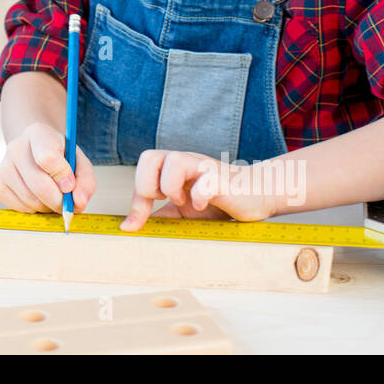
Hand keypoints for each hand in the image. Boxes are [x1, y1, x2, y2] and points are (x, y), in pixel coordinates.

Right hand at [0, 121, 95, 213]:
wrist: (34, 150)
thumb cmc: (59, 156)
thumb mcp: (78, 160)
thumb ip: (85, 181)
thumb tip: (79, 203)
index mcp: (39, 133)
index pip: (47, 158)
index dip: (62, 176)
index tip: (71, 185)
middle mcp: (16, 147)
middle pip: (39, 184)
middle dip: (58, 201)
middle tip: (67, 203)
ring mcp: (4, 167)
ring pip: (30, 200)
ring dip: (48, 207)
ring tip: (53, 197)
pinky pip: (20, 208)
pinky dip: (35, 210)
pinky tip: (39, 198)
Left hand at [121, 150, 277, 230]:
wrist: (256, 197)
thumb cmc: (218, 203)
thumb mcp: (181, 211)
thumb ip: (157, 216)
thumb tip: (128, 228)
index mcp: (172, 168)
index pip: (141, 169)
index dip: (136, 198)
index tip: (136, 224)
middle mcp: (185, 161)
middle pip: (149, 156)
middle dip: (147, 185)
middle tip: (162, 202)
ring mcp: (204, 167)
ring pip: (173, 160)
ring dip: (171, 187)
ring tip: (183, 202)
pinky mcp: (223, 180)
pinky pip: (205, 180)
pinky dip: (199, 196)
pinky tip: (203, 206)